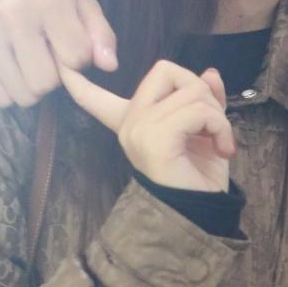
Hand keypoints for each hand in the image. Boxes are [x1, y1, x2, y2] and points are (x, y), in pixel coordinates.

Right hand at [0, 0, 118, 108]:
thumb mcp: (83, 5)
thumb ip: (101, 35)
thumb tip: (109, 66)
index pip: (75, 59)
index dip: (79, 60)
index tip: (70, 47)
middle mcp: (11, 15)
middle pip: (45, 83)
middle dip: (54, 78)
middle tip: (48, 58)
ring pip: (23, 95)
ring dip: (33, 87)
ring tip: (30, 62)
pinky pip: (0, 99)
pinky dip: (11, 90)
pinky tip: (12, 66)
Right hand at [61, 61, 234, 192]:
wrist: (202, 216)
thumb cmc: (200, 178)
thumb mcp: (207, 131)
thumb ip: (205, 101)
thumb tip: (210, 73)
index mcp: (132, 122)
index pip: (96, 99)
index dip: (80, 85)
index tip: (64, 72)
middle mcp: (130, 123)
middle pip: (166, 70)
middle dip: (201, 91)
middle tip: (211, 125)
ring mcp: (139, 128)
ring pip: (192, 91)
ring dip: (217, 116)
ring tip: (219, 143)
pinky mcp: (156, 137)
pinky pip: (198, 111)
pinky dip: (220, 127)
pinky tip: (222, 150)